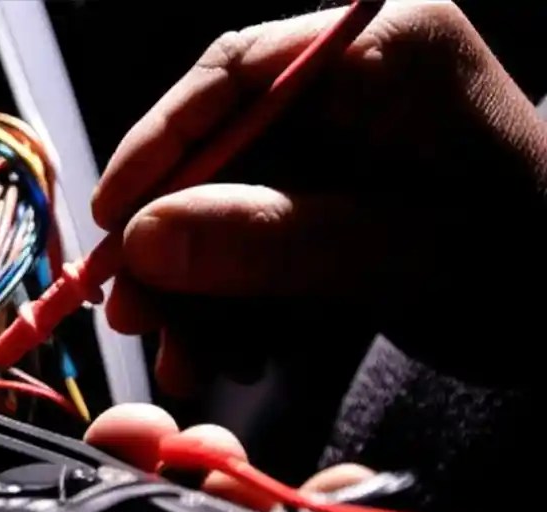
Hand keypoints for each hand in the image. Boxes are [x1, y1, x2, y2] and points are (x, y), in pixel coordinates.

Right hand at [90, 1, 546, 393]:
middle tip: (133, 314)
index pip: (237, 74)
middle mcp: (360, 85)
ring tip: (189, 360)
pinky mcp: (343, 201)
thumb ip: (274, 241)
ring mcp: (350, 145)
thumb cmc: (540, 274)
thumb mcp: (408, 257)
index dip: (158, 147)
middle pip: (222, 149)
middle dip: (174, 242)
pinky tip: (236, 352)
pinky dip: (241, 302)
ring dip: (201, 290)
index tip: (110, 220)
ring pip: (232, 205)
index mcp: (390, 49)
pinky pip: (263, 241)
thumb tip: (143, 240)